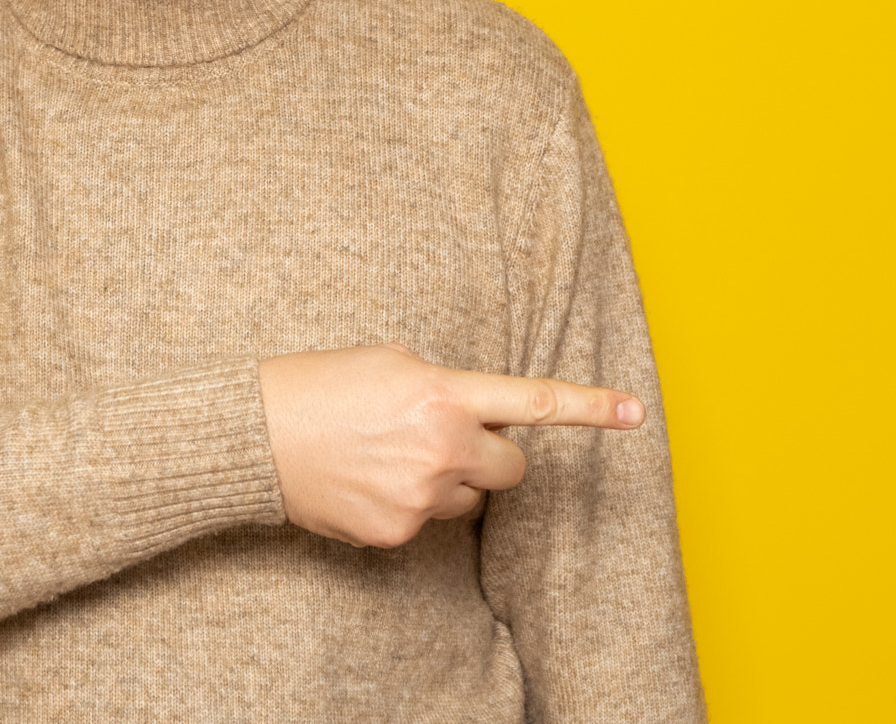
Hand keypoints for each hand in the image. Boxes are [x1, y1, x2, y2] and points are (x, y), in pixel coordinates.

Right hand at [257, 343, 644, 548]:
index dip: (590, 407)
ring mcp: (421, 496)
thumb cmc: (323, 385)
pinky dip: (410, 503)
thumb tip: (480, 418)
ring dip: (449, 478)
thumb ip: (448, 386)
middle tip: (446, 435)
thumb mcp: (393, 362)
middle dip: (493, 453)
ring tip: (390, 454)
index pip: (532, 402)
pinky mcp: (398, 532)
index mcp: (443, 393)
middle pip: (512, 465)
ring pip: (471, 497)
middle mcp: (441, 447)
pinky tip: (370, 480)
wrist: (258, 435)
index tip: (637, 411)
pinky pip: (431, 522)